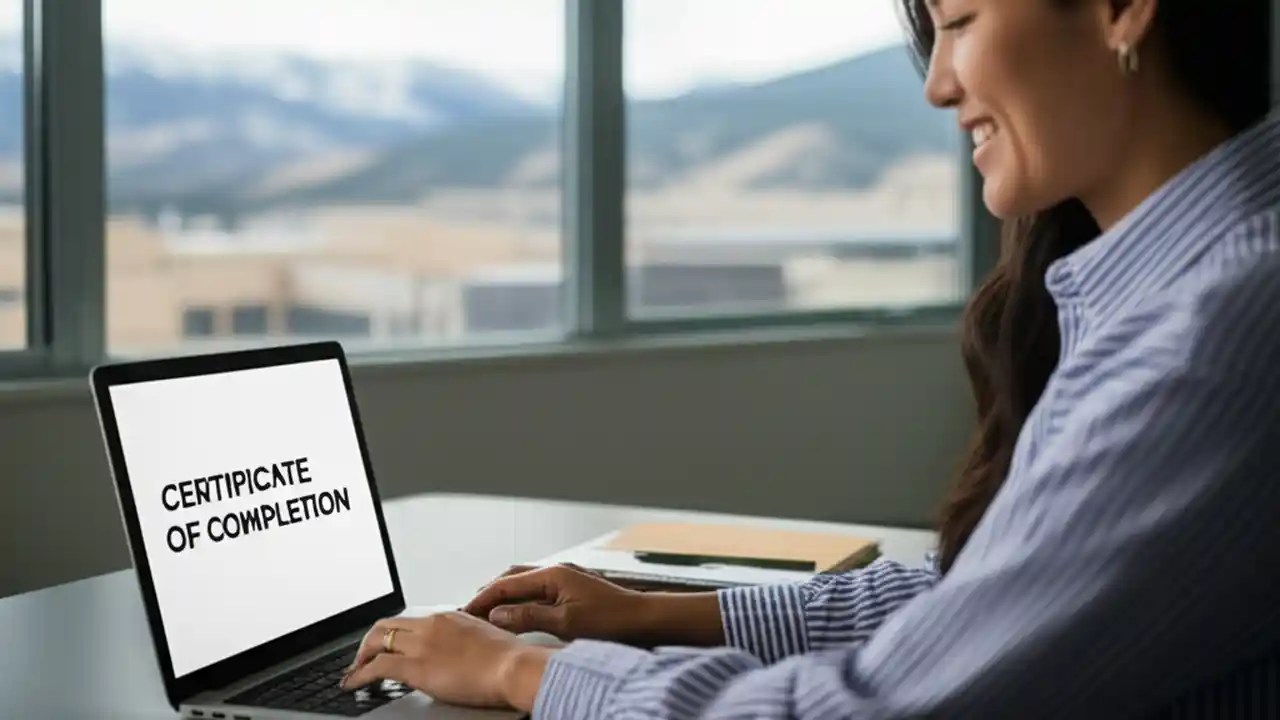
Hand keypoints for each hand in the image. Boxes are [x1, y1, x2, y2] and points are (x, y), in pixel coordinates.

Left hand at [341, 611, 551, 712]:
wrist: (514, 666)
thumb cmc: (509, 659)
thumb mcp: (486, 639)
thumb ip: (467, 641)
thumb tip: (462, 652)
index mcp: (448, 617)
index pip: (411, 622)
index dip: (395, 634)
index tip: (390, 645)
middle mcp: (431, 624)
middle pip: (387, 625)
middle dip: (370, 641)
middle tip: (363, 657)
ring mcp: (422, 643)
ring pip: (376, 641)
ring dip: (361, 656)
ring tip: (355, 671)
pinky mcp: (416, 666)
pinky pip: (377, 667)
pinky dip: (359, 675)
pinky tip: (353, 683)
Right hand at [464, 564, 724, 646]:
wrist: (644, 620)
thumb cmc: (612, 620)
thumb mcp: (566, 623)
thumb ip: (528, 617)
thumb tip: (497, 614)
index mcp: (553, 575)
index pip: (507, 583)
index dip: (483, 598)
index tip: (465, 611)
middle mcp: (558, 571)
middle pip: (513, 577)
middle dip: (491, 592)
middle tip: (472, 610)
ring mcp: (566, 579)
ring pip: (526, 582)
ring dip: (506, 595)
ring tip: (489, 611)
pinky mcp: (573, 589)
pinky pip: (539, 590)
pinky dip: (522, 599)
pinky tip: (519, 612)